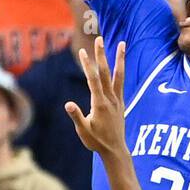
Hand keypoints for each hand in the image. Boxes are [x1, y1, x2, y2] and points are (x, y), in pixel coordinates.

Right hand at [65, 37, 127, 158]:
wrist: (115, 149)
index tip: (82, 52)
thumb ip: (77, 116)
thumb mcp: (83, 130)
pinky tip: (121, 63)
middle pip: (105, 73)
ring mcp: (117, 99)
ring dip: (119, 58)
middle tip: (98, 39)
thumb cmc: (96, 141)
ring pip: (118, 75)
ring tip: (122, 43)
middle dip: (101, 55)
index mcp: (99, 103)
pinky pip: (121, 82)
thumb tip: (68, 104)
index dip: (87, 65)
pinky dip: (121, 70)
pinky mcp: (120, 102)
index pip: (92, 80)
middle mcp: (110, 98)